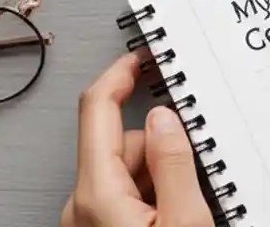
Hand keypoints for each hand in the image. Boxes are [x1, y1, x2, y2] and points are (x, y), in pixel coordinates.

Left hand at [61, 53, 213, 226]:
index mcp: (96, 194)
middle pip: (119, 144)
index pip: (97, 109)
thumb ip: (173, 165)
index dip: (119, 76)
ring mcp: (85, 220)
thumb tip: (163, 118)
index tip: (136, 58)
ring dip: (154, 176)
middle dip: (155, 148)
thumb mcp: (185, 221)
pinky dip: (147, 195)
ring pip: (123, 169)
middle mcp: (80, 205)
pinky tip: (168, 217)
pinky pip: (122, 194)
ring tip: (180, 208)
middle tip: (188, 178)